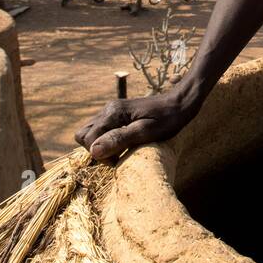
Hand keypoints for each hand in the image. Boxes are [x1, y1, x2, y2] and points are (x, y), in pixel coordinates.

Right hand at [74, 86, 198, 160]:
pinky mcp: (117, 114)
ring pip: (90, 132)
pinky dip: (106, 140)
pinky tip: (123, 144)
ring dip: (100, 145)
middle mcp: (108, 109)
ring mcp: (111, 111)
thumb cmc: (167, 119)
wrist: (180, 103)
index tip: (117, 159)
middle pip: (83, 134)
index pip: (88, 138)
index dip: (99, 154)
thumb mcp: (146, 132)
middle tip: (116, 156)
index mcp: (113, 112)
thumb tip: (94, 151)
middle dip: (95, 149)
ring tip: (120, 151)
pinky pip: (101, 130)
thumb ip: (119, 139)